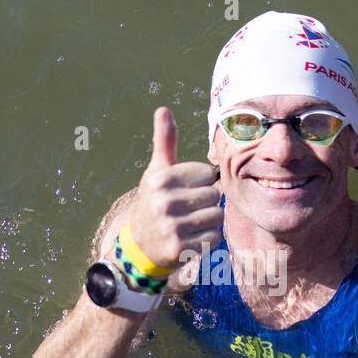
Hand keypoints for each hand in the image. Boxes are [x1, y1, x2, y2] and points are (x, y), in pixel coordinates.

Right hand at [126, 107, 222, 269]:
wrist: (140, 245)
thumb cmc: (154, 201)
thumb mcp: (157, 171)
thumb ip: (165, 141)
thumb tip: (163, 109)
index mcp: (161, 179)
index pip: (205, 173)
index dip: (200, 182)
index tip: (185, 190)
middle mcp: (165, 202)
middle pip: (214, 195)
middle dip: (206, 202)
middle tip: (189, 209)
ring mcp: (173, 227)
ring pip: (217, 216)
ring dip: (209, 220)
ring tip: (192, 222)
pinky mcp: (181, 248)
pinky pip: (214, 237)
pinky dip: (207, 238)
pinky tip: (192, 237)